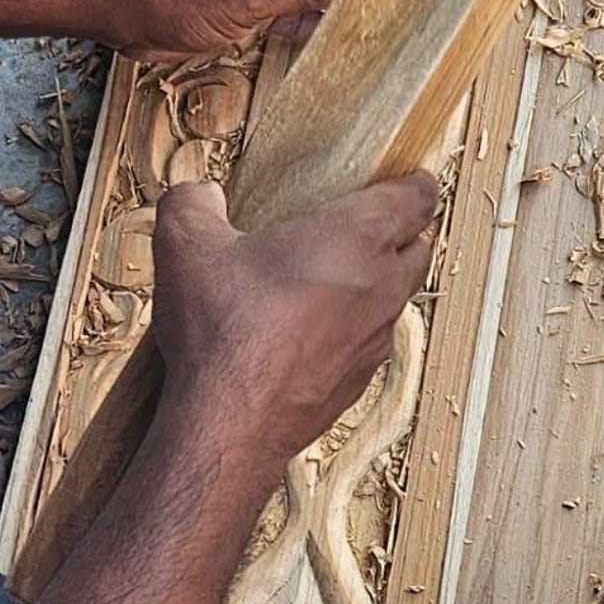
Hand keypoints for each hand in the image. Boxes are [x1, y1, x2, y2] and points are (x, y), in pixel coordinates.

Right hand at [150, 173, 437, 465]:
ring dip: (373, 284)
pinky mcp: (358, 381)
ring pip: (396, 298)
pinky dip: (350, 330)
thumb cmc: (223, 331)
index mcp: (356, 238)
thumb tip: (202, 194)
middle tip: (357, 226)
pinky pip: (369, 342)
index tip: (404, 178)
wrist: (229, 425)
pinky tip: (304, 332)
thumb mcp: (185, 245)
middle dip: (397, 233)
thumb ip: (193, 202)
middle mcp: (380, 286)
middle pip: (417, 248)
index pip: (416, 198)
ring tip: (324, 280)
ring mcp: (374, 339)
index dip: (413, 183)